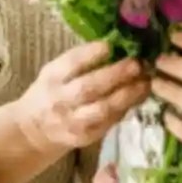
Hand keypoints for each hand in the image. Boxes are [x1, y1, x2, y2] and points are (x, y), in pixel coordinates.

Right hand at [16, 41, 148, 151]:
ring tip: (145, 82)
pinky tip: (140, 96)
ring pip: (102, 109)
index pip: (70, 64)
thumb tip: (117, 45)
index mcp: (52, 78)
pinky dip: (127, 107)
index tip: (110, 45)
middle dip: (115, 75)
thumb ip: (79, 61)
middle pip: (88, 88)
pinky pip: (110, 121)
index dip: (90, 54)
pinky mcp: (86, 137)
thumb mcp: (55, 71)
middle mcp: (61, 100)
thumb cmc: (51, 91)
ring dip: (127, 95)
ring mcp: (73, 122)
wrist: (36, 129)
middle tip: (137, 64)